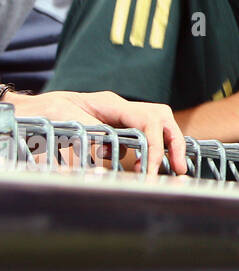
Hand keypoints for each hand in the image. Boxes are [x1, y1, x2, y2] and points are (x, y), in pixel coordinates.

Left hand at [12, 90, 186, 175]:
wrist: (26, 110)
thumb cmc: (42, 111)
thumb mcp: (63, 117)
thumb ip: (90, 130)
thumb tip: (112, 148)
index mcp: (110, 103)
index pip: (146, 120)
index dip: (156, 144)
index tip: (153, 167)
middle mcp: (119, 108)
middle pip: (161, 118)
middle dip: (173, 142)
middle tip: (180, 167)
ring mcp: (117, 116)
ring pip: (155, 126)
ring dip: (164, 146)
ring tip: (166, 167)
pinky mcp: (113, 127)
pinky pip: (140, 135)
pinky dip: (148, 149)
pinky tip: (141, 164)